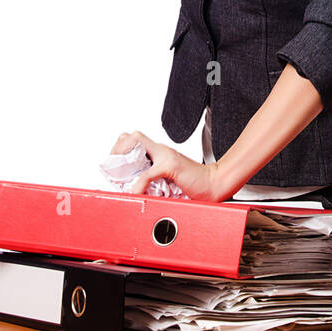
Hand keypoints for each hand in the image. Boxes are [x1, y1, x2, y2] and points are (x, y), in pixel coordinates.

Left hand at [110, 130, 230, 199]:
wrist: (216, 185)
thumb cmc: (196, 186)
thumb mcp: (169, 182)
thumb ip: (155, 182)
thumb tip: (137, 194)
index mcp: (160, 153)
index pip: (133, 139)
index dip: (121, 149)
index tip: (116, 166)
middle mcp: (162, 151)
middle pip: (131, 136)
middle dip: (117, 151)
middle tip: (115, 169)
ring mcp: (166, 156)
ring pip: (137, 143)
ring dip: (124, 159)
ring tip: (121, 176)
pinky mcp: (171, 166)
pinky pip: (148, 172)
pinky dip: (139, 184)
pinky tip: (137, 192)